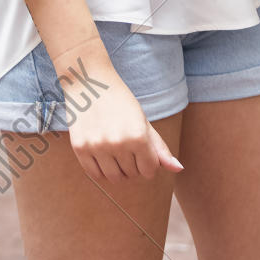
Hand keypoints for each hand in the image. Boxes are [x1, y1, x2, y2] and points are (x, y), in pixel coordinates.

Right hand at [63, 68, 183, 182]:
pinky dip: (102, 170)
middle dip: (134, 165)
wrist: (90, 82)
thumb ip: (160, 147)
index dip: (149, 163)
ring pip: (114, 178)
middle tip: (128, 147)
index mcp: (138, 135)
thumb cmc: (121, 101)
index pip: (149, 169)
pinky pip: (95, 175)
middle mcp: (118, 143)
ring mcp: (97, 147)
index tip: (144, 152)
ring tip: (117, 152)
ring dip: (119, 170)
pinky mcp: (80, 148)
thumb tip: (179, 169)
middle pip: (132, 174)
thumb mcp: (144, 121)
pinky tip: (104, 156)